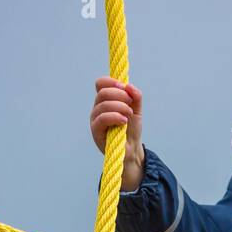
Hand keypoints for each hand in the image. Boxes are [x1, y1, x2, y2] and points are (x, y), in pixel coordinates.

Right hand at [91, 76, 145, 190]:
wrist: (131, 149)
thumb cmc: (131, 130)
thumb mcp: (136, 110)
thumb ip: (135, 97)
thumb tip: (129, 86)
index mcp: (105, 100)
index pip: (101, 84)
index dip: (111, 81)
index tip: (124, 87)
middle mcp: (98, 108)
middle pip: (103, 92)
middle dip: (120, 94)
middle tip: (130, 103)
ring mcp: (95, 119)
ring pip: (103, 104)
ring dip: (120, 106)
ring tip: (129, 114)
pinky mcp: (96, 131)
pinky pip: (102, 118)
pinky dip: (114, 116)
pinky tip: (124, 121)